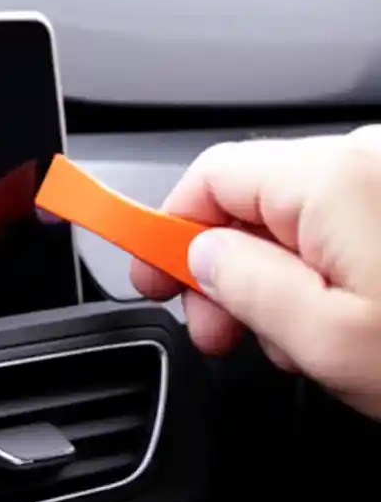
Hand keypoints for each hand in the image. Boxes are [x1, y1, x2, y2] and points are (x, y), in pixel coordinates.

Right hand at [130, 126, 380, 418]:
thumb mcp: (329, 339)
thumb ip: (246, 287)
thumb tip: (201, 260)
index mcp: (338, 175)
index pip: (209, 177)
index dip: (163, 229)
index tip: (143, 272)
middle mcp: (370, 157)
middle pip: (251, 198)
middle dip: (221, 268)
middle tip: (216, 333)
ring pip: (297, 217)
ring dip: (274, 279)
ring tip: (293, 344)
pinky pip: (343, 224)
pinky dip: (322, 270)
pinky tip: (334, 323)